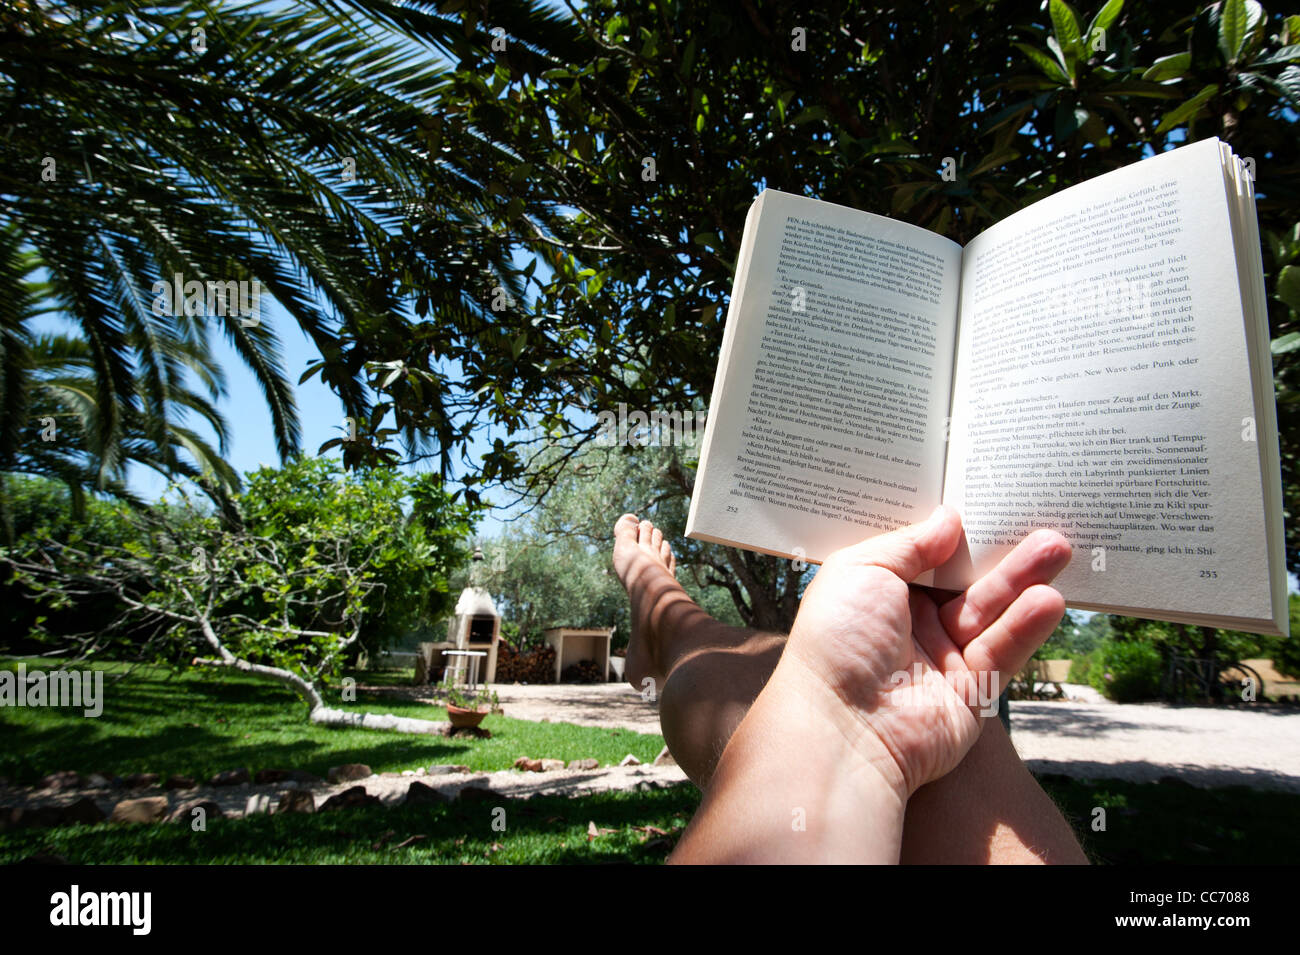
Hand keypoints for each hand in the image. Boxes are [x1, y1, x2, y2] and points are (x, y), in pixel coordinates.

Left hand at [782, 505, 1070, 798]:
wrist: (844, 729)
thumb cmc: (836, 643)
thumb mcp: (862, 571)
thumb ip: (910, 544)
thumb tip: (948, 518)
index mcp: (877, 592)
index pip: (925, 554)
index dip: (954, 529)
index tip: (987, 497)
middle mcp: (911, 622)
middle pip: (966, 579)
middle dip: (1001, 551)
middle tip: (1040, 520)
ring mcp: (942, 656)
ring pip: (992, 610)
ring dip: (1025, 579)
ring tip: (1058, 546)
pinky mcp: (972, 690)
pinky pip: (1004, 650)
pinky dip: (1026, 625)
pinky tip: (1049, 598)